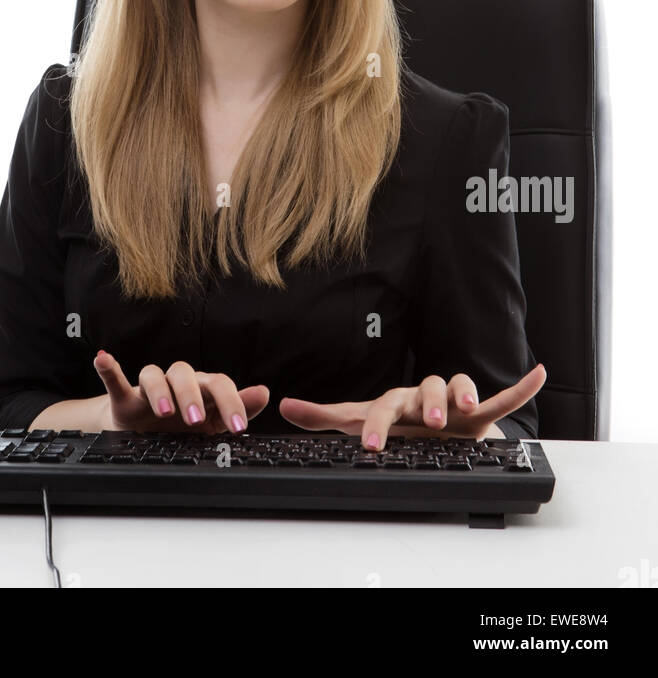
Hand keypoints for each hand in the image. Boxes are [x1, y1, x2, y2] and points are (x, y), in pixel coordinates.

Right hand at [92, 350, 269, 434]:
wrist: (144, 437)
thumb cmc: (182, 427)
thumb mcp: (213, 421)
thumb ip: (238, 407)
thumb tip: (265, 392)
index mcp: (201, 388)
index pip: (218, 384)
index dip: (231, 403)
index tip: (238, 428)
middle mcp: (176, 383)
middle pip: (185, 373)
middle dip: (191, 396)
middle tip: (196, 421)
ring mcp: (148, 390)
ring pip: (153, 374)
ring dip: (158, 389)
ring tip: (162, 411)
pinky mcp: (123, 398)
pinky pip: (114, 380)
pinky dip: (109, 368)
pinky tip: (103, 359)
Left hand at [278, 364, 546, 449]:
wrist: (433, 430)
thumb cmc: (398, 427)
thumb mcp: (360, 422)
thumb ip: (325, 417)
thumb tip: (284, 407)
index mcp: (398, 400)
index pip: (385, 406)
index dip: (378, 425)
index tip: (372, 448)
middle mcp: (426, 396)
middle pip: (426, 388)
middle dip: (429, 405)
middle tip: (429, 423)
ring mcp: (456, 401)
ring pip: (460, 385)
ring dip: (464, 393)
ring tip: (467, 408)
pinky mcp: (483, 413)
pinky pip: (502, 394)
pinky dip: (522, 384)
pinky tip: (537, 372)